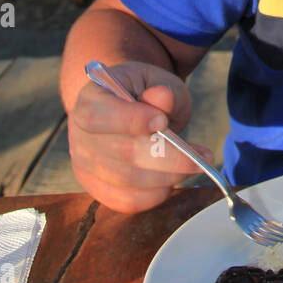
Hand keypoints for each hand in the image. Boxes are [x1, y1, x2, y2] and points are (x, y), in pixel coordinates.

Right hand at [68, 60, 215, 213]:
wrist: (125, 111)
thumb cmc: (142, 94)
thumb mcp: (155, 81)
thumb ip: (162, 89)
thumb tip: (163, 98)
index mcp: (88, 102)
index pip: (96, 116)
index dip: (130, 120)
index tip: (162, 121)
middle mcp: (79, 137)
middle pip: (121, 153)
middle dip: (168, 156)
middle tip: (202, 155)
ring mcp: (86, 167)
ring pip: (128, 181)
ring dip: (169, 176)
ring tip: (196, 164)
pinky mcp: (99, 189)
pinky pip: (128, 202)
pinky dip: (157, 194)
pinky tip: (174, 179)